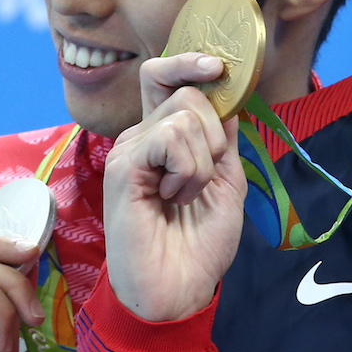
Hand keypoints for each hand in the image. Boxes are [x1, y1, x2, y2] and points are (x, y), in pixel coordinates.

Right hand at [103, 53, 245, 322]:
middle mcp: (142, 136)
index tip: (219, 68)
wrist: (179, 288)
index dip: (191, 62)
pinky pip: (170, 138)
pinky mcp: (123, 166)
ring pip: (184, 114)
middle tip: (206, 174)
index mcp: (165, 137)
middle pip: (183, 89)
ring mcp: (130, 149)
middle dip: (213, 128)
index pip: (167, 78)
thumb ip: (224, 139)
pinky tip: (172, 197)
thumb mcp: (227, 182)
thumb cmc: (200, 242)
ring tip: (185, 195)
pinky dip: (188, 169)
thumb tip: (226, 98)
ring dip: (203, 161)